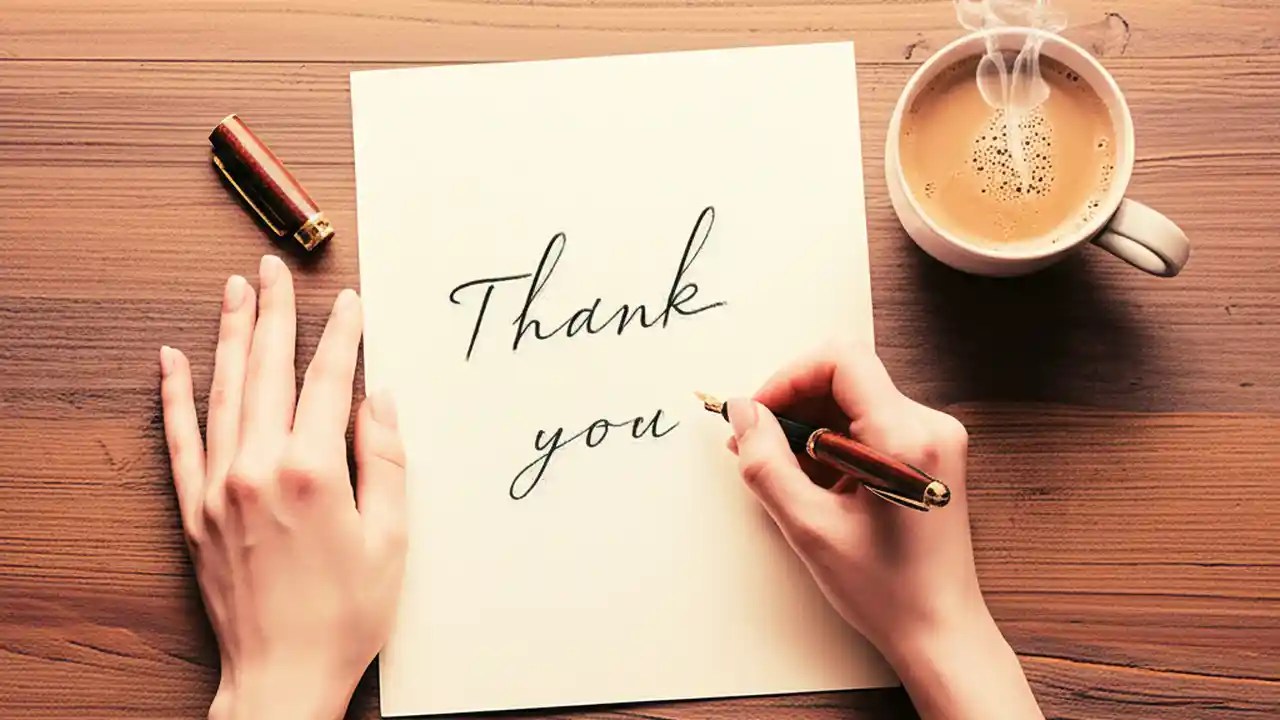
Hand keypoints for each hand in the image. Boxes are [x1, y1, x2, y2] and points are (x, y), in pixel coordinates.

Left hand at [159, 256, 406, 719]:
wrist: (282, 676)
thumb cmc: (346, 614)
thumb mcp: (392, 538)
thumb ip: (385, 461)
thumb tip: (381, 400)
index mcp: (313, 471)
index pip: (330, 382)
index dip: (343, 336)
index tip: (350, 302)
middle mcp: (258, 469)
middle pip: (267, 371)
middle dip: (274, 313)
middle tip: (274, 267)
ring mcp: (220, 488)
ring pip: (223, 393)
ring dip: (229, 336)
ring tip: (235, 290)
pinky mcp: (196, 512)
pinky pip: (180, 441)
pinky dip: (175, 397)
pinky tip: (172, 360)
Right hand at [725, 343, 1040, 719]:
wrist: (940, 631)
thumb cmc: (888, 591)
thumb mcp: (810, 528)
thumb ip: (766, 464)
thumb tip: (743, 414)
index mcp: (906, 439)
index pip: (841, 360)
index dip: (788, 377)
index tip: (757, 413)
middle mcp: (929, 427)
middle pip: (846, 377)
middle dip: (792, 404)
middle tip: (754, 444)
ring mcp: (934, 439)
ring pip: (854, 400)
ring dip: (810, 426)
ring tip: (782, 472)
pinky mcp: (929, 453)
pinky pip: (869, 423)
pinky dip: (832, 442)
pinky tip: (814, 483)